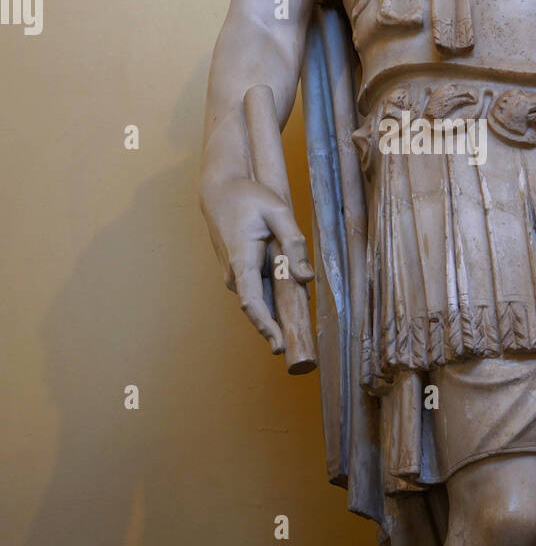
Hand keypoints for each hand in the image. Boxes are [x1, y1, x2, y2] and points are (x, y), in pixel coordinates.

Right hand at [200, 176, 313, 353]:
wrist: (219, 190)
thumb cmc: (248, 197)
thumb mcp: (278, 211)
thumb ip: (293, 243)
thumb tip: (306, 278)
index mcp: (242, 260)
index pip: (251, 302)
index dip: (265, 326)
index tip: (278, 346)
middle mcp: (234, 273)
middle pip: (258, 308)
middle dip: (277, 330)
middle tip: (300, 355)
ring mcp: (234, 274)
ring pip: (260, 300)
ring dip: (278, 314)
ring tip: (299, 333)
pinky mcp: (240, 272)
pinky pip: (259, 291)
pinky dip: (274, 300)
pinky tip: (293, 305)